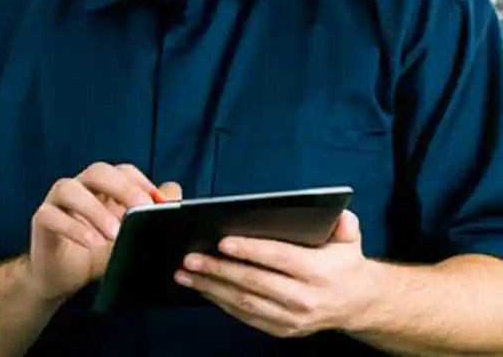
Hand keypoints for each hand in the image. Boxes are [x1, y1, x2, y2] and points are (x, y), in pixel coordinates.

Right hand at [25, 162, 181, 302]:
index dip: (141, 181)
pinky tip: (92, 244)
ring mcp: (56, 201)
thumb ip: (150, 217)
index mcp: (101, 189)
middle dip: (122, 187)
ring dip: (94, 209)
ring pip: (69, 188)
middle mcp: (78, 187)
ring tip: (114, 233)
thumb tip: (174, 192)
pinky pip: (51, 215)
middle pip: (97, 171)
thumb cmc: (94, 254)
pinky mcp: (41, 219)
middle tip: (142, 209)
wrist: (60, 277)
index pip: (121, 171)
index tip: (160, 203)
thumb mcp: (128, 239)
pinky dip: (74, 228)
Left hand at [175, 210, 381, 338]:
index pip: (279, 258)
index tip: (222, 242)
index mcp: (320, 272)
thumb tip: (337, 213)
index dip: (250, 250)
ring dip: (211, 288)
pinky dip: (221, 303)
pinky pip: (246, 316)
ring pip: (245, 302)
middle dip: (218, 269)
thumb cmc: (344, 264)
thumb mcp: (349, 240)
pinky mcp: (282, 330)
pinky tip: (203, 289)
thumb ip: (344, 225)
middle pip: (254, 282)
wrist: (358, 304)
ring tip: (185, 274)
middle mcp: (305, 298)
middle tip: (190, 258)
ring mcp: (292, 318)